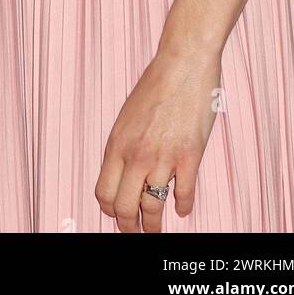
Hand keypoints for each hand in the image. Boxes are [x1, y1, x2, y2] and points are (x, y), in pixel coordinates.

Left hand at [95, 46, 221, 231]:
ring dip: (154, 225)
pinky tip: (182, 208)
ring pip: (153, 208)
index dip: (109, 211)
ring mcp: (163, 157)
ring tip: (156, 229)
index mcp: (117, 144)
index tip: (116, 216)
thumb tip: (124, 174)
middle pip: (124, 208)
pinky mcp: (189, 156)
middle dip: (129, 226)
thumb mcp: (128, 117)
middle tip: (135, 231)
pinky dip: (182, 206)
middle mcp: (136, 154)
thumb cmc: (155, 85)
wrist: (182, 63)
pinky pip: (183, 194)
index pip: (104, 193)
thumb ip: (124, 146)